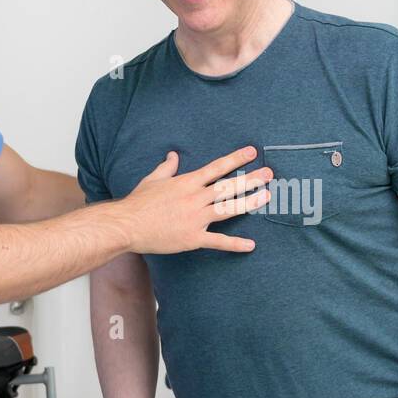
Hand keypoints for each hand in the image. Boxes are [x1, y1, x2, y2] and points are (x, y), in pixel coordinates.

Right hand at [119, 146, 271, 254]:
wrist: (127, 224)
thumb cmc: (138, 202)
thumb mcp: (153, 179)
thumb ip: (167, 168)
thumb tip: (173, 155)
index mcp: (187, 182)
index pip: (216, 168)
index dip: (236, 159)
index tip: (252, 152)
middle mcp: (195, 198)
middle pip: (228, 186)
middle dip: (251, 179)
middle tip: (270, 174)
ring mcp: (196, 218)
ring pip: (228, 209)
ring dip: (249, 202)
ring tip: (267, 197)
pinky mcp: (193, 238)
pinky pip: (217, 241)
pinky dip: (235, 244)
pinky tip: (251, 245)